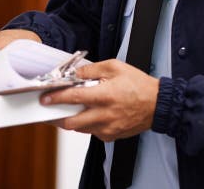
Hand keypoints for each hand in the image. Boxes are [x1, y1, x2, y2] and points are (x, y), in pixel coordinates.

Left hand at [41, 59, 158, 141]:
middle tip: (49, 110)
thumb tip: (75, 73)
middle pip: (72, 122)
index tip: (45, 98)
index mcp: (105, 96)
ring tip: (67, 110)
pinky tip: (88, 115)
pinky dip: (86, 125)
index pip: (74, 97)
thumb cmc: (139, 85)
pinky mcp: (111, 136)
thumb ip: (92, 70)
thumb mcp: (115, 67)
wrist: (157, 104)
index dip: (56, 98)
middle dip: (57, 116)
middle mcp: (105, 115)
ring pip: (80, 129)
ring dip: (71, 120)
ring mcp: (108, 128)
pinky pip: (92, 132)